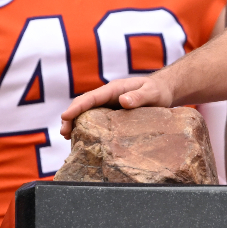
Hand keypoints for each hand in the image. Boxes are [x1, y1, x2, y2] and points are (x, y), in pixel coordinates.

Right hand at [58, 75, 174, 137]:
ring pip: (87, 112)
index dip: (77, 107)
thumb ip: (139, 96)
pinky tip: (81, 138)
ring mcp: (108, 105)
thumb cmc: (158, 91)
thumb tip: (123, 101)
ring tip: (67, 137)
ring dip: (75, 123)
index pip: (91, 97)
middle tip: (63, 133)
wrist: (163, 91)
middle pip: (84, 105)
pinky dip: (85, 127)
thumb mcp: (152, 93)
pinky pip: (95, 119)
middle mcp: (108, 96)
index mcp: (114, 89)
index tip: (65, 116)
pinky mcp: (111, 114)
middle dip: (71, 117)